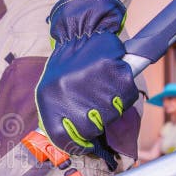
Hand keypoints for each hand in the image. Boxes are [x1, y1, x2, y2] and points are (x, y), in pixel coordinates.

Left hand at [35, 0, 138, 155]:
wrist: (82, 30)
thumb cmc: (68, 65)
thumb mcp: (52, 90)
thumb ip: (58, 117)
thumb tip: (71, 145)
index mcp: (49, 99)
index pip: (63, 139)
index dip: (78, 144)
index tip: (86, 142)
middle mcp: (68, 92)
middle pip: (90, 130)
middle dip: (96, 123)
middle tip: (95, 108)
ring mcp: (92, 83)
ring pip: (111, 115)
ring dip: (111, 106)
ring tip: (102, 89)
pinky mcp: (114, 73)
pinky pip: (126, 98)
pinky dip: (124, 93)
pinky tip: (113, 80)